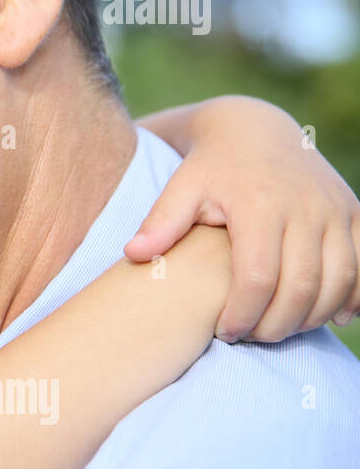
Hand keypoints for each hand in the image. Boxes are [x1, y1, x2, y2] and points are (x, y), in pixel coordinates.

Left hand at [127, 96, 359, 341]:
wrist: (254, 130)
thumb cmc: (209, 167)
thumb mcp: (181, 187)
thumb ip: (160, 222)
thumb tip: (132, 254)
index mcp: (259, 205)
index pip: (257, 278)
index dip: (242, 314)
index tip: (222, 333)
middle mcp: (305, 208)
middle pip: (302, 288)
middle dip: (276, 325)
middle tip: (250, 339)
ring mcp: (335, 211)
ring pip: (340, 281)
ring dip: (313, 317)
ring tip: (280, 329)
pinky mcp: (354, 213)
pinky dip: (355, 296)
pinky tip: (331, 316)